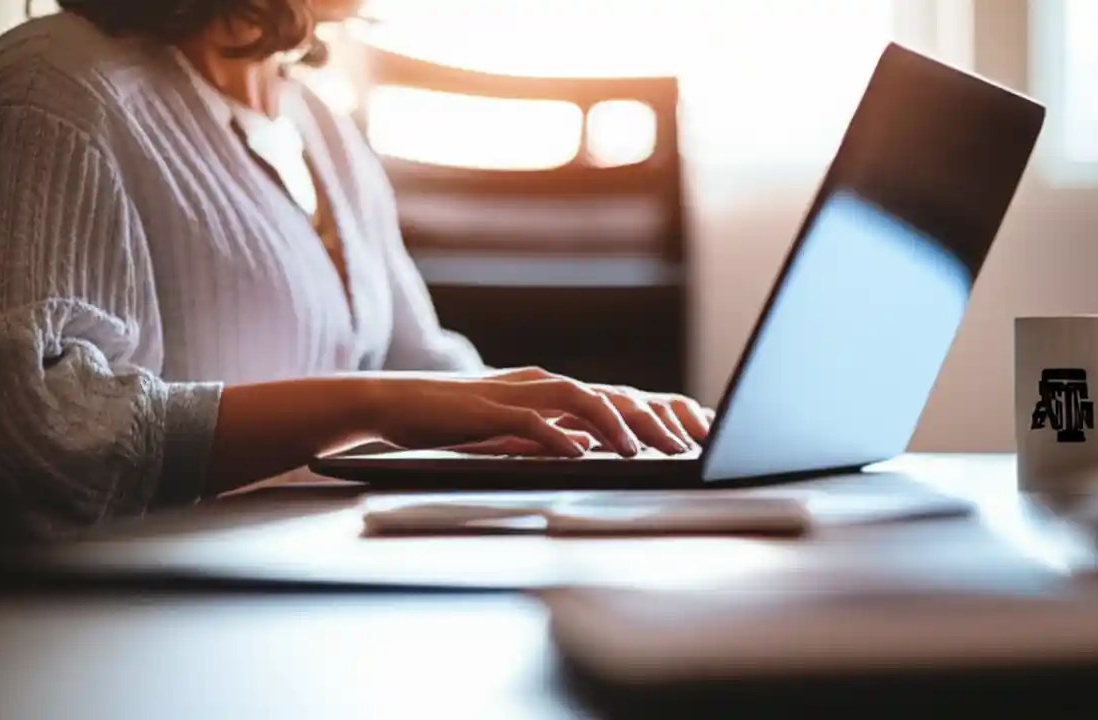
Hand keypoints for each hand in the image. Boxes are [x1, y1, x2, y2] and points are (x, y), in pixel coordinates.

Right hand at [435, 368, 713, 456]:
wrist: (395, 404)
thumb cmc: (456, 420)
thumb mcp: (516, 429)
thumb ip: (553, 434)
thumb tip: (591, 448)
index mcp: (557, 390)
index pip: (624, 397)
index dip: (666, 412)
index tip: (702, 432)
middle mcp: (546, 386)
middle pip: (614, 395)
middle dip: (657, 420)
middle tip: (691, 445)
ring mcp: (518, 394)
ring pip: (581, 400)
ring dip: (616, 425)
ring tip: (644, 452)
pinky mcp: (488, 410)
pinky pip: (530, 421)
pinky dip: (557, 436)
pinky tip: (579, 453)